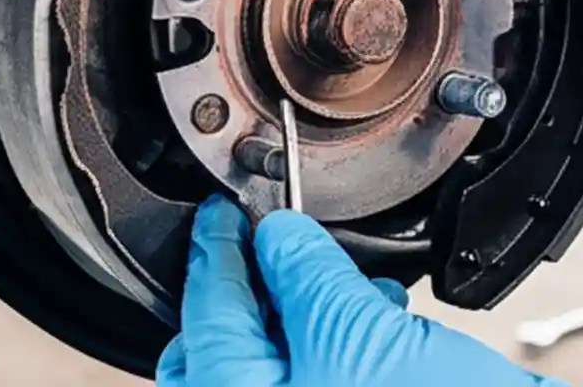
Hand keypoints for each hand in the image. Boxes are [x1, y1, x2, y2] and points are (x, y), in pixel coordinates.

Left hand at [156, 194, 560, 386]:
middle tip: (273, 237)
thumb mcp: (358, 333)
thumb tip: (279, 235)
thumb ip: (306, 275)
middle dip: (256, 281)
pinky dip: (338, 340)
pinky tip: (375, 316)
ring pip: (274, 360)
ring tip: (341, 274)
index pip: (207, 307)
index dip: (218, 245)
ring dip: (305, 306)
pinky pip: (315, 378)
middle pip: (225, 340)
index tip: (224, 211)